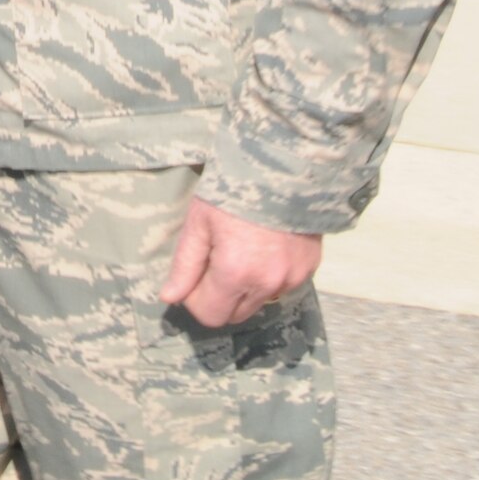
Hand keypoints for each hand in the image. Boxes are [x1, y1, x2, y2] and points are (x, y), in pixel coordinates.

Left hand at [160, 197, 322, 327]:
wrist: (281, 164)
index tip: (193, 274)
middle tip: (214, 261)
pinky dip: (269, 276)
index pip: (210, 315)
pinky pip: (282, 287)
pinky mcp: (309, 268)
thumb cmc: (231, 189)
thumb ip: (185, 265)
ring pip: (260, 302)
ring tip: (241, 250)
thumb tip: (169, 298)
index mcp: (235, 273)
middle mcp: (267, 284)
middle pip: (236, 314)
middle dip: (219, 296)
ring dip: (245, 287)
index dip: (195, 299)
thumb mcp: (199, 222)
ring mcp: (292, 278)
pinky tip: (264, 246)